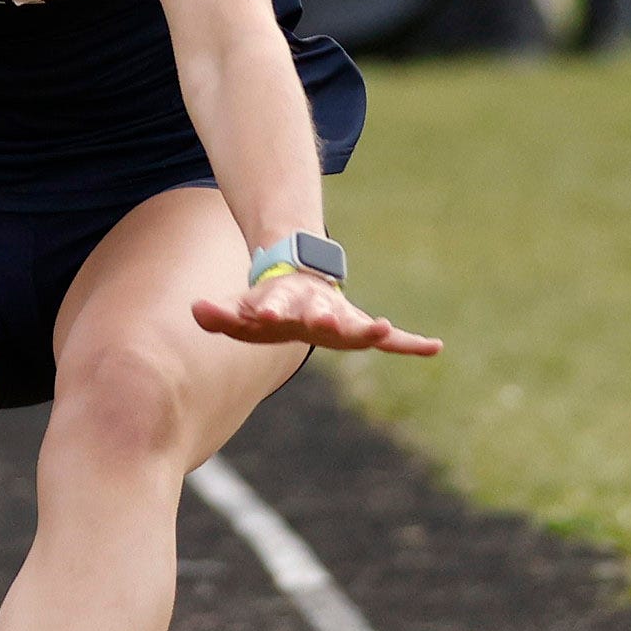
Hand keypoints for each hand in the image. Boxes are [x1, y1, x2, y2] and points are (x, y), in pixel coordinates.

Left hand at [193, 272, 442, 356]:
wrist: (299, 283)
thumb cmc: (266, 306)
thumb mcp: (237, 313)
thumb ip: (217, 315)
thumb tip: (196, 310)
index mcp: (285, 301)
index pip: (274, 306)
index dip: (267, 308)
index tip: (262, 311)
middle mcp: (317, 308)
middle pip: (319, 314)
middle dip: (320, 318)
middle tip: (322, 321)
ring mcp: (342, 318)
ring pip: (356, 325)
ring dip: (370, 330)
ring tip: (385, 328)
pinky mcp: (360, 329)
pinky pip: (391, 341)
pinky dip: (412, 344)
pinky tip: (434, 347)